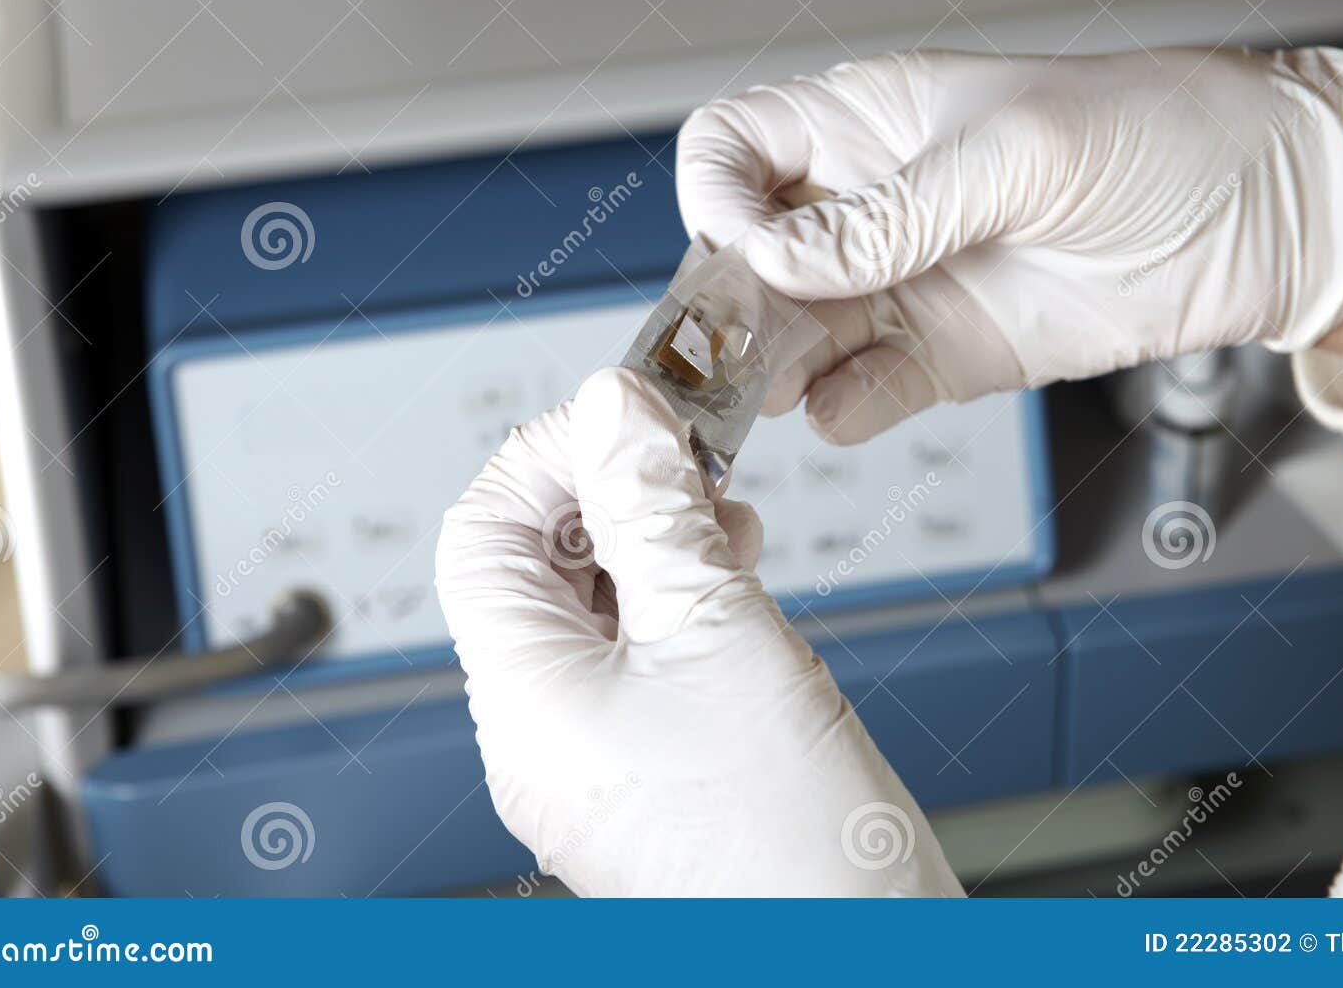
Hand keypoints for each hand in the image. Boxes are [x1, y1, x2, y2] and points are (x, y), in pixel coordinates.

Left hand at [434, 367, 961, 896]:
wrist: (858, 964)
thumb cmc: (794, 851)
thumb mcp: (721, 633)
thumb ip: (654, 510)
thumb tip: (613, 409)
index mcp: (526, 699)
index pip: (483, 532)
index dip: (551, 455)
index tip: (630, 415)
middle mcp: (539, 734)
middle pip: (532, 564)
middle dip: (608, 490)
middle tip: (686, 452)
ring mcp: (589, 758)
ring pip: (588, 608)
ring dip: (648, 539)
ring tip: (721, 512)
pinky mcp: (644, 771)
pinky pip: (632, 658)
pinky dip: (673, 598)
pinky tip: (729, 571)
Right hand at [676, 47, 1342, 442]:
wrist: (1263, 216)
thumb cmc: (1157, 135)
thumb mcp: (1020, 151)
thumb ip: (895, 212)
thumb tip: (779, 260)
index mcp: (867, 123)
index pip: (733, 148)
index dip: (719, 198)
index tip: (758, 247)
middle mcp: (868, 206)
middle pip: (745, 256)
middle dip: (730, 307)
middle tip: (742, 353)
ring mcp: (902, 286)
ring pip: (790, 335)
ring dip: (774, 368)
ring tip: (788, 385)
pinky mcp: (945, 357)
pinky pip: (861, 393)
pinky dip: (842, 410)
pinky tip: (855, 407)